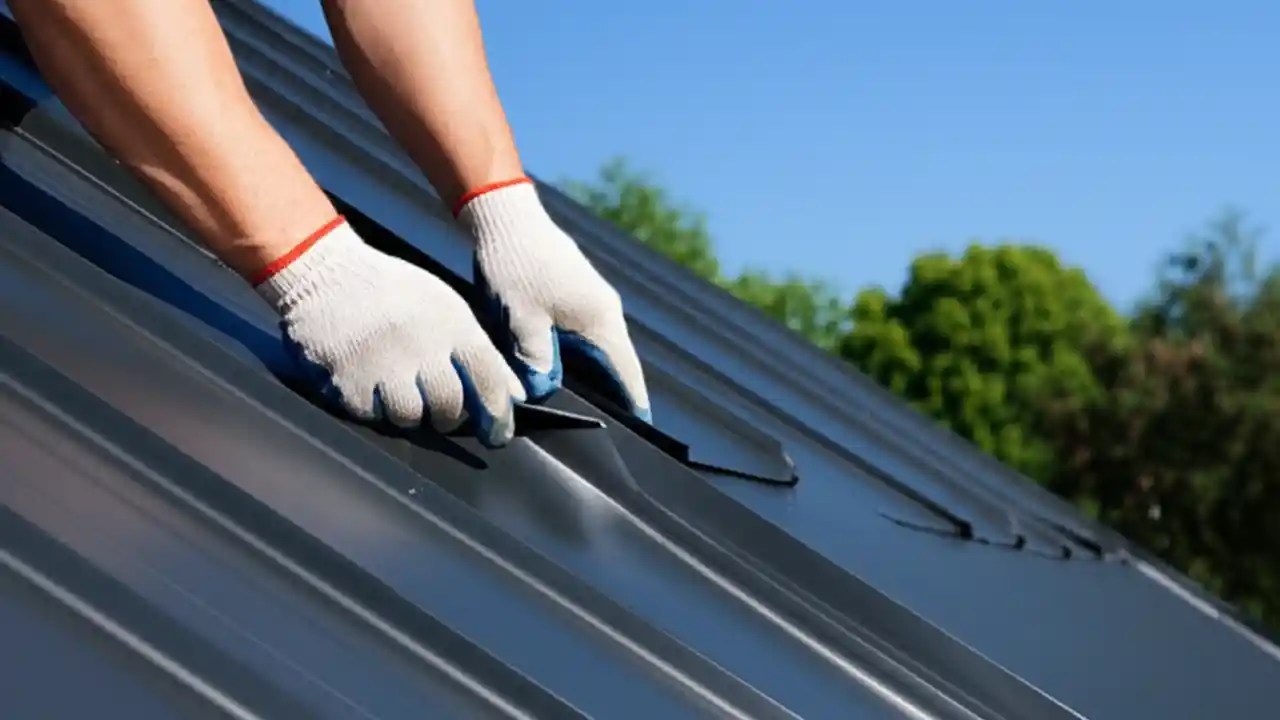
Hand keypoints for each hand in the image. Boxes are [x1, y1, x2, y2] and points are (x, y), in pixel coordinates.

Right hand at [256, 218, 525, 446]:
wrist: (325, 272)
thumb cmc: (393, 292)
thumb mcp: (446, 308)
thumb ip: (481, 353)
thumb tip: (514, 395)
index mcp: (450, 325)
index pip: (487, 378)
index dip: (498, 414)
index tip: (498, 434)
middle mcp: (420, 346)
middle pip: (449, 406)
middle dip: (450, 417)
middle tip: (443, 413)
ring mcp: (382, 365)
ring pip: (411, 417)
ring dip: (412, 415)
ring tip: (404, 395)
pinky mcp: (349, 382)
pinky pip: (373, 415)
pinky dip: (377, 409)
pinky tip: (374, 388)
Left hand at [456, 179, 650, 420]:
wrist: (505, 217)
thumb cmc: (513, 266)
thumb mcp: (520, 321)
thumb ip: (537, 361)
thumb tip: (545, 393)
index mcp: (601, 321)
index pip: (628, 376)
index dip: (633, 407)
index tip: (639, 436)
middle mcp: (606, 312)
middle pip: (619, 367)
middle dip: (615, 398)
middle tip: (606, 432)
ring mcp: (594, 301)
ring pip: (601, 352)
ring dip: (596, 378)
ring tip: (585, 410)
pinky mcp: (578, 295)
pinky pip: (587, 337)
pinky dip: (582, 359)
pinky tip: (562, 374)